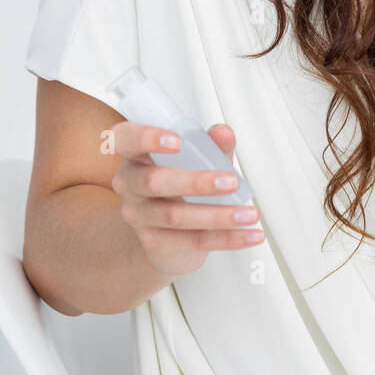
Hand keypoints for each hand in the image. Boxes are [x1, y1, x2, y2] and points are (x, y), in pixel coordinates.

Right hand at [108, 122, 264, 277]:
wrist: (166, 234)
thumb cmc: (181, 186)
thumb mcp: (198, 160)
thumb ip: (212, 145)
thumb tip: (223, 132)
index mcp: (136, 155)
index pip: (125, 139)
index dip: (146, 137)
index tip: (178, 140)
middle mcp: (129, 184)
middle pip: (154, 181)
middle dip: (197, 182)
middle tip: (232, 182)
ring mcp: (138, 215)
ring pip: (175, 216)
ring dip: (218, 215)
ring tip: (249, 214)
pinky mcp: (153, 242)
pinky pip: (191, 241)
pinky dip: (226, 239)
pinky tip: (249, 235)